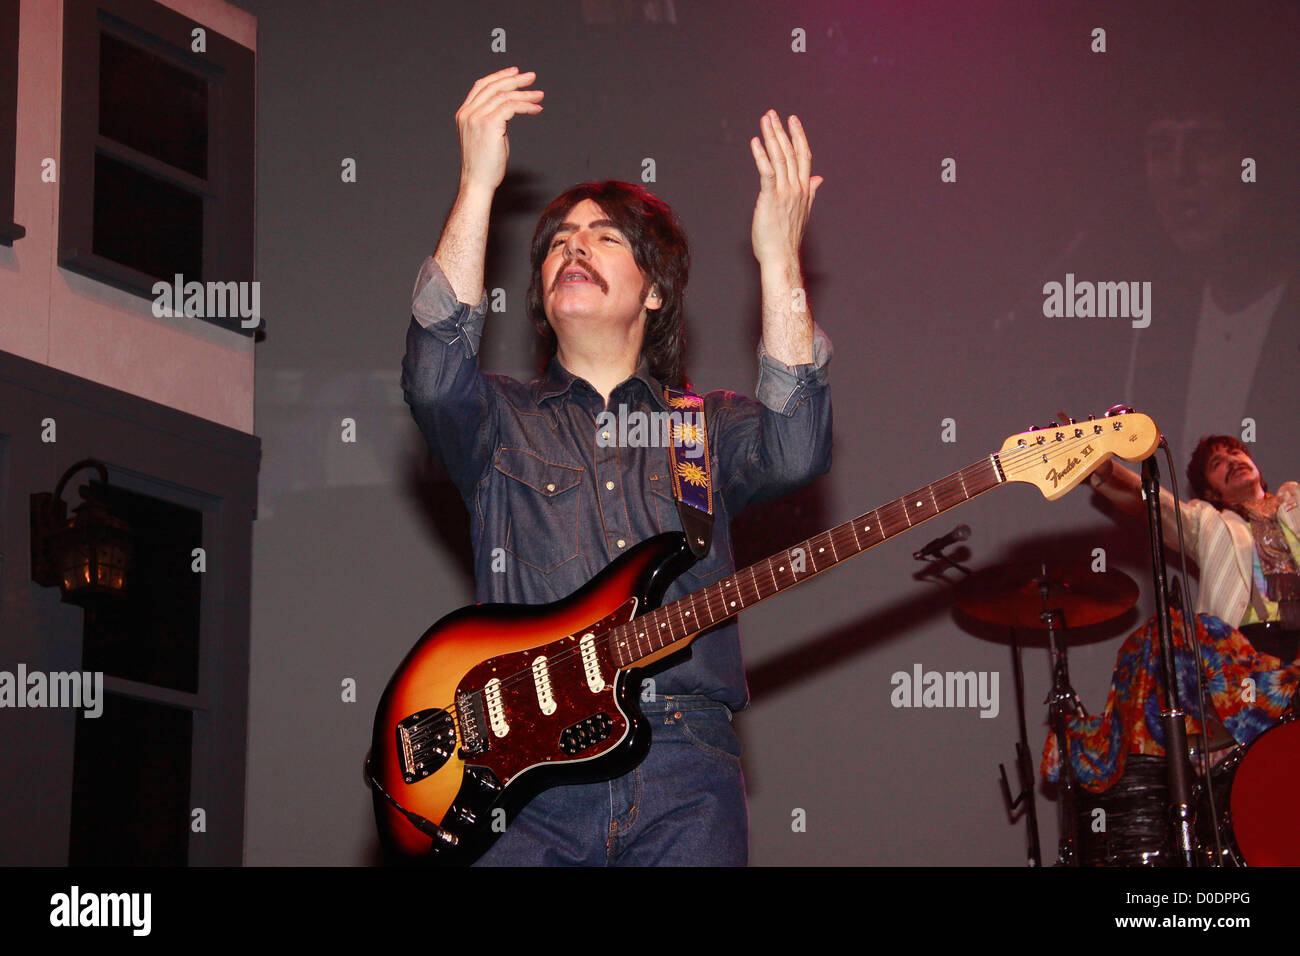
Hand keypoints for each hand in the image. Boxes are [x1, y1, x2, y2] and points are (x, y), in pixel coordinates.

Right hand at [455, 67, 543, 193]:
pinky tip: (536, 109)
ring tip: (539, 95)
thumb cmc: (484, 165)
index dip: (499, 76)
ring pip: (504, 96)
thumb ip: (493, 120)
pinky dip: (526, 106)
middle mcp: (468, 113)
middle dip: (515, 80)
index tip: (515, 73)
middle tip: (532, 77)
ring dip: (525, 94)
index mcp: (464, 114)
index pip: (481, 86)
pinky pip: (511, 107)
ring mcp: (476, 117)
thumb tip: (509, 110)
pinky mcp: (488, 124)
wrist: (477, 182)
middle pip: (493, 87)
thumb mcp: (486, 136)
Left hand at [750, 110, 822, 264]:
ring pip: (780, 158)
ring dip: (772, 136)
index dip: (798, 136)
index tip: (793, 120)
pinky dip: (761, 155)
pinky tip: (756, 142)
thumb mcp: (802, 211)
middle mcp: (797, 188)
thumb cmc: (787, 238)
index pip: (804, 156)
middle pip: (791, 152)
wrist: (782, 257)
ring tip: (765, 120)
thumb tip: (819, 179)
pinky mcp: (770, 198)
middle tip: (773, 113)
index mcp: (805, 190)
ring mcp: (785, 193)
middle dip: (782, 131)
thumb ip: (811, 191)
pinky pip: (767, 172)